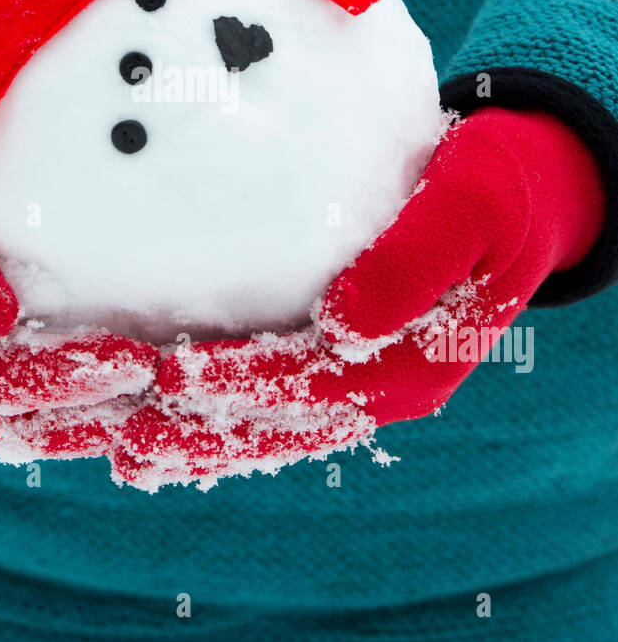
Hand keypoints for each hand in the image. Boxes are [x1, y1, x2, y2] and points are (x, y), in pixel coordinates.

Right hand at [0, 88, 156, 435]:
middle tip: (180, 375)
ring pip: (49, 415)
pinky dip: (104, 392)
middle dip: (107, 400)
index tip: (132, 360)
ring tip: (186, 388)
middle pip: (34, 412)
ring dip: (114, 410)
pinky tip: (163, 376)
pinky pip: (53, 389)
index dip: (64, 378)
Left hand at [117, 107, 605, 486]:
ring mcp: (360, 379)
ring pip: (273, 425)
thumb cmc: (491, 190)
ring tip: (126, 451)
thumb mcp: (470, 209)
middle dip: (205, 431)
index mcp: (416, 365)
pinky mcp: (337, 359)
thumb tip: (345, 322)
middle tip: (126, 435)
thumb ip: (414, 264)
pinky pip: (277, 402)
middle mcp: (383, 387)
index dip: (244, 386)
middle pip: (283, 423)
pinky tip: (164, 420)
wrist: (515, 195)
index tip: (174, 375)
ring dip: (203, 442)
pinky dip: (223, 418)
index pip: (316, 386)